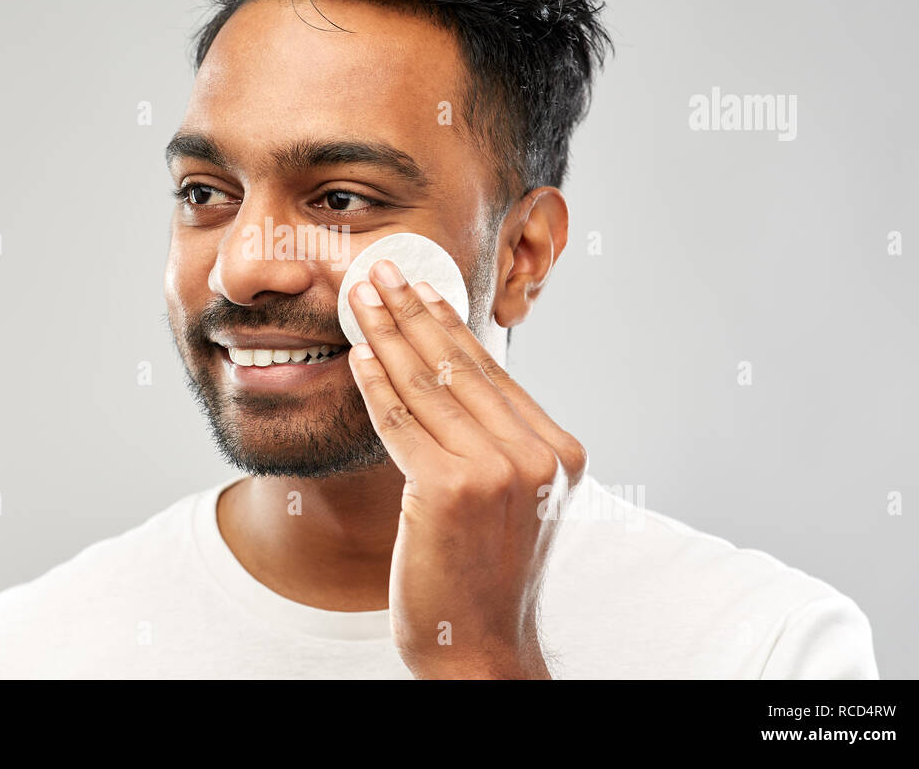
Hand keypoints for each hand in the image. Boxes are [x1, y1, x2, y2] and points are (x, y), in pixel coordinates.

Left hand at [346, 258, 587, 678]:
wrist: (480, 647)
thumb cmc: (483, 572)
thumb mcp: (508, 498)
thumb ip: (494, 439)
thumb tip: (448, 369)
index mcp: (560, 452)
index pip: (493, 373)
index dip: (451, 324)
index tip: (422, 287)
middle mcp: (537, 456)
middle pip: (461, 367)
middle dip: (415, 311)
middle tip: (382, 271)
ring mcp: (497, 472)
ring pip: (428, 387)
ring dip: (388, 333)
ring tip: (361, 297)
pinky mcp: (449, 489)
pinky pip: (401, 423)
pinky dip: (375, 384)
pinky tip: (358, 354)